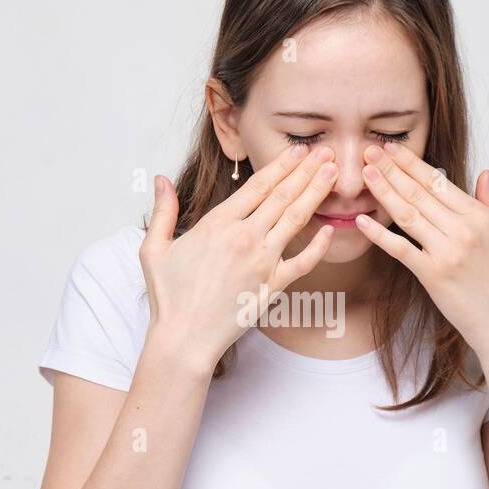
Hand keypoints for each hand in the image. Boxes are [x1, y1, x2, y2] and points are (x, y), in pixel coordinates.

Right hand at [141, 143, 338, 371]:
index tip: (298, 150)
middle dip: (307, 170)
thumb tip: (160, 179)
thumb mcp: (155, 248)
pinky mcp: (273, 286)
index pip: (258, 185)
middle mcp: (245, 237)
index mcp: (218, 224)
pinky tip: (331, 229)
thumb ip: (163, 211)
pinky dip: (320, 246)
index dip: (281, 165)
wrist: (184, 338)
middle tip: (327, 151)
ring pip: (296, 219)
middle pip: (283, 195)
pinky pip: (304, 262)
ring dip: (316, 193)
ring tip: (333, 173)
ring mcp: (262, 261)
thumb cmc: (169, 297)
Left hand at [355, 141, 488, 362]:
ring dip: (383, 191)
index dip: (412, 163)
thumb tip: (484, 175)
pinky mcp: (432, 275)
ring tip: (365, 173)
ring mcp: (446, 252)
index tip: (393, 148)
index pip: (439, 181)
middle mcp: (463, 230)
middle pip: (419, 192)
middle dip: (392, 168)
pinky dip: (379, 234)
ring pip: (407, 214)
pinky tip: (362, 220)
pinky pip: (401, 249)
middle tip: (369, 150)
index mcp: (480, 216)